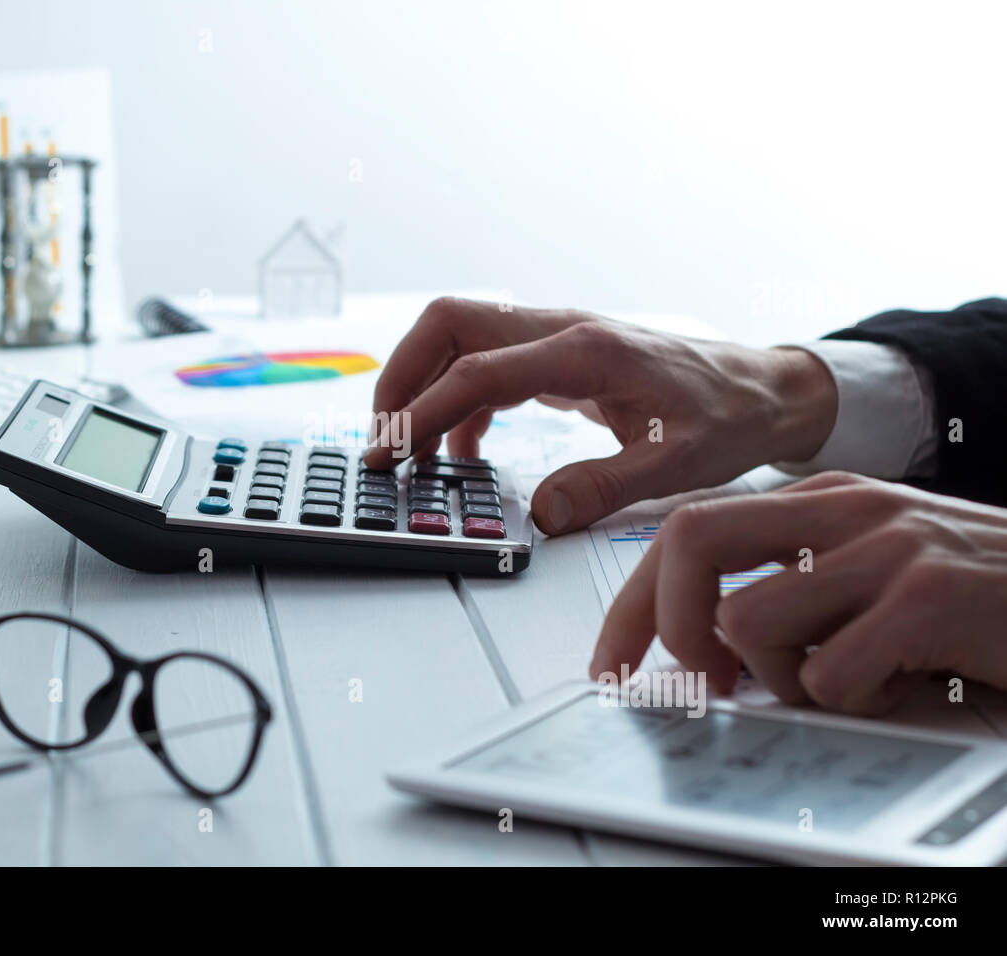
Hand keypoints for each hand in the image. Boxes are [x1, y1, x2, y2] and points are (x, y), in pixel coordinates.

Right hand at [363, 297, 838, 533]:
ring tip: (411, 453)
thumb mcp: (676, 466)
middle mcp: (562, 331)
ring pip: (458, 339)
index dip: (425, 410)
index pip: (478, 368)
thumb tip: (540, 513)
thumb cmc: (728, 416)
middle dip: (403, 376)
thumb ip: (603, 487)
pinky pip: (485, 367)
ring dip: (423, 389)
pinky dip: (458, 406)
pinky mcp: (556, 358)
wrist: (762, 390)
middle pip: (449, 323)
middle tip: (385, 439)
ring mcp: (555, 339)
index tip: (394, 452)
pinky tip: (464, 453)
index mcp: (586, 350)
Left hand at [589, 472, 1006, 713]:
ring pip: (749, 619)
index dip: (636, 599)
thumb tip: (701, 642)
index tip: (612, 660)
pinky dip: (848, 701)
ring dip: (780, 677)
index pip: (688, 527)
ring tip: (844, 678)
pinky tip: (895, 687)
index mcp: (821, 499)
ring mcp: (887, 546)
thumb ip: (791, 582)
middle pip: (691, 540)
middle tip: (706, 679)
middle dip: (671, 625)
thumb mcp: (870, 567)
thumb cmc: (973, 595)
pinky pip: (828, 671)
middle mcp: (845, 508)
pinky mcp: (927, 598)